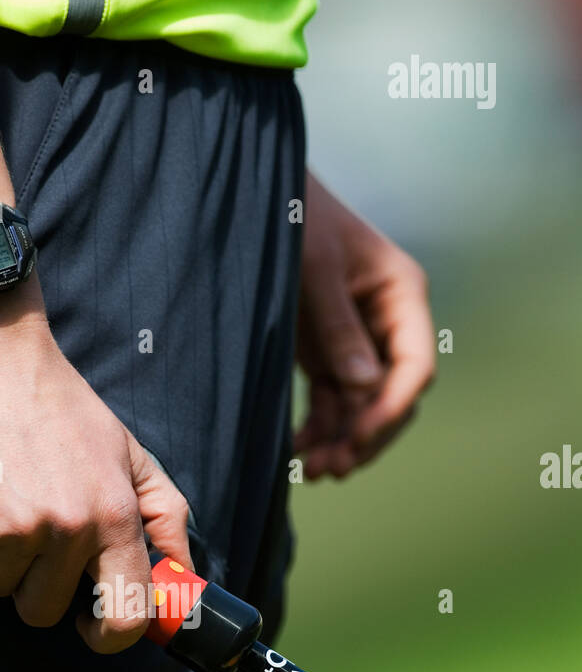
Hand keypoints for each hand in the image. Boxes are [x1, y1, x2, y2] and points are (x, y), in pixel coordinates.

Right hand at [0, 283, 191, 652]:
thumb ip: (163, 515)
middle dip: (37, 585)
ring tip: (4, 502)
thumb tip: (182, 576)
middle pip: (45, 611)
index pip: (125, 615)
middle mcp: (69, 529)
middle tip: (35, 538)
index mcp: (116, 515)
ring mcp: (15, 530)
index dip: (108, 634)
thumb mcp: (128, 452)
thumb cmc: (61, 404)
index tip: (93, 624)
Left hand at [295, 173, 434, 478]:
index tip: (358, 439)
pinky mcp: (329, 352)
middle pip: (395, 396)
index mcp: (402, 294)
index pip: (415, 366)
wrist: (257, 199)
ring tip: (311, 472)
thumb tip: (364, 387)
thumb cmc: (291, 219)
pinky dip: (320, 429)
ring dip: (342, 442)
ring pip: (363, 407)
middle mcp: (388, 321)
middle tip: (332, 469)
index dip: (391, 408)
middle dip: (367, 436)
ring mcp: (359, 340)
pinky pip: (335, 402)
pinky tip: (297, 452)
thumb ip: (337, 327)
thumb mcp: (311, 270)